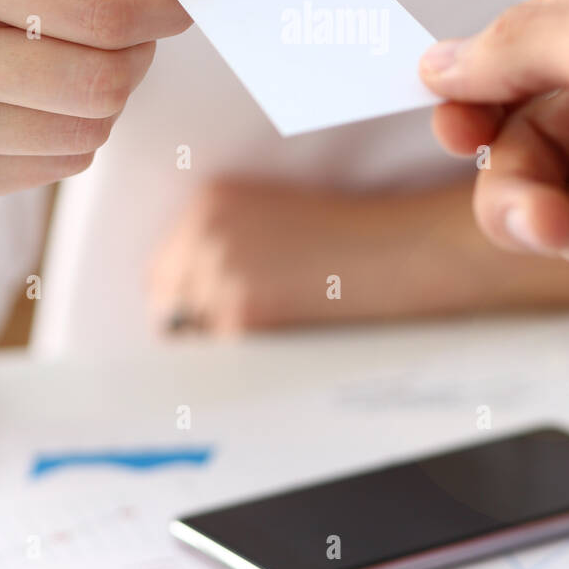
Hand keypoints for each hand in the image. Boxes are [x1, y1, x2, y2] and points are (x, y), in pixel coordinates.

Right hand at [0, 0, 197, 208]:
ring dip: (110, 90)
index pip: (110, 14)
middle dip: (138, 49)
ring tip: (72, 48)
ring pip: (90, 132)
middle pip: (104, 83)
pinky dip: (78, 127)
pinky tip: (42, 88)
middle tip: (119, 19)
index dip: (167, 5)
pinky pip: (66, 165)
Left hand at [146, 175, 534, 333]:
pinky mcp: (242, 317)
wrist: (406, 249)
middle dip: (198, 326)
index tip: (201, 320)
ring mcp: (219, 274)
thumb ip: (225, 248)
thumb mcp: (276, 220)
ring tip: (274, 343)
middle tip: (243, 340)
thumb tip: (182, 308)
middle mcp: (205, 233)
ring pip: (193, 338)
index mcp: (210, 202)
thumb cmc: (357, 237)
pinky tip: (284, 349)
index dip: (186, 300)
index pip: (163, 270)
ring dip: (220, 349)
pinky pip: (221, 360)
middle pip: (168, 306)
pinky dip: (244, 365)